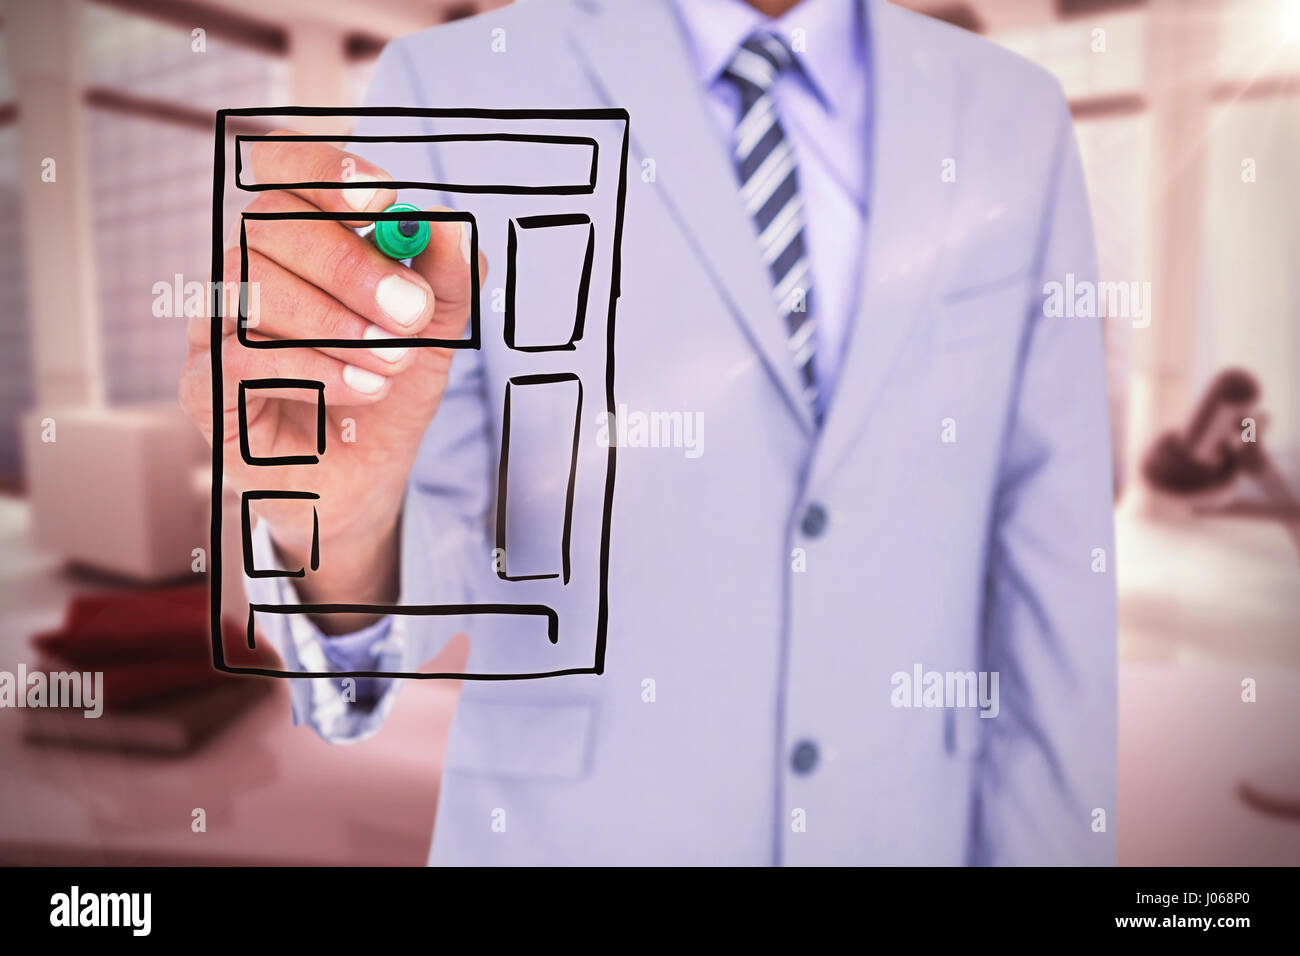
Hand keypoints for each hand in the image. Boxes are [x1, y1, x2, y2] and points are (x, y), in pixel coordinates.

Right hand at [179, 133, 486, 629]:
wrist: (365, 477)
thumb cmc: (386, 388)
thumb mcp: (434, 332)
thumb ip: (447, 279)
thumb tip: (452, 225)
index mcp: (299, 240)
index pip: (284, 173)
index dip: (323, 172)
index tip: (382, 198)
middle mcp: (247, 270)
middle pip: (268, 226)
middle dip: (352, 266)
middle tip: (411, 311)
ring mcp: (216, 325)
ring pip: (252, 289)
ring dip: (336, 324)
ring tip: (394, 362)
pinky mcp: (203, 385)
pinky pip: (239, 358)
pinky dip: (311, 369)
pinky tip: (363, 387)